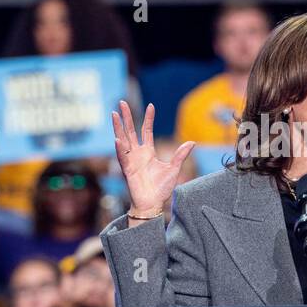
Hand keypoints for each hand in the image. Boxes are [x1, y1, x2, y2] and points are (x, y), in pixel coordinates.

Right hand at [111, 101, 193, 215]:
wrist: (153, 203)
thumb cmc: (161, 188)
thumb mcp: (174, 169)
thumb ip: (180, 155)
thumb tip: (192, 142)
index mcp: (148, 152)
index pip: (146, 131)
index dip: (148, 118)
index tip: (151, 105)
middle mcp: (137, 154)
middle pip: (130, 131)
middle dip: (126, 117)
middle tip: (122, 102)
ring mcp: (131, 160)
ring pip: (123, 140)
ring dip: (118, 127)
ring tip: (114, 114)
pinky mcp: (127, 170)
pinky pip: (122, 157)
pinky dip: (120, 148)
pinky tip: (117, 138)